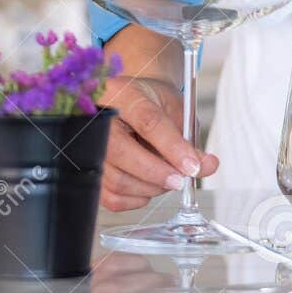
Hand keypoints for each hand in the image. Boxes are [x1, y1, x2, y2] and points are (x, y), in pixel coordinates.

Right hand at [99, 26, 218, 211]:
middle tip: (181, 180)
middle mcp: (97, 118)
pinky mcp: (87, 171)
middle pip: (123, 153)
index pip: (147, 121)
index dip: (172, 147)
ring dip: (151, 188)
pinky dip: (135, 199)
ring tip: (168, 178)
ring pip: (117, 179)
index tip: (193, 166)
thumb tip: (206, 165)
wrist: (128, 99)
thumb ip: (189, 137)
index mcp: (123, 93)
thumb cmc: (151, 102)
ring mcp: (85, 145)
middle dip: (158, 174)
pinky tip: (149, 185)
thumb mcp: (175, 108)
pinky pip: (110, 197)